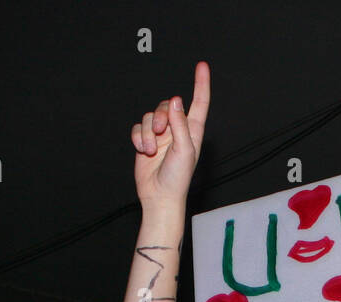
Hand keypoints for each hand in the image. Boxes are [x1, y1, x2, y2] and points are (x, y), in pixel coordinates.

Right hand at [130, 61, 210, 211]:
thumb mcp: (184, 150)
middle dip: (161, 116)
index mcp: (192, 131)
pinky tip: (143, 150)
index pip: (199, 103)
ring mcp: (161, 135)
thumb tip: (176, 100)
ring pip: (150, 116)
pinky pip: (138, 127)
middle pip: (167, 105)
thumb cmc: (178, 178)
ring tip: (151, 149)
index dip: (201, 84)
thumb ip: (180, 124)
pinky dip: (139, 137)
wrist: (159, 196)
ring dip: (148, 132)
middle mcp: (177, 130)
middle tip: (160, 133)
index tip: (202, 66)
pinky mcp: (145, 141)